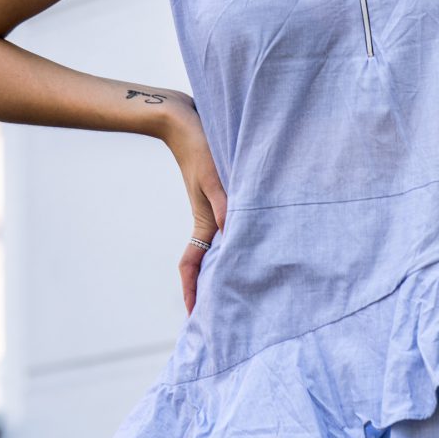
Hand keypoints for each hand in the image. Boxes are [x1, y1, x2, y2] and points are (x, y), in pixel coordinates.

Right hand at [160, 95, 227, 315]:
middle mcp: (210, 220)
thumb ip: (223, 203)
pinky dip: (239, 243)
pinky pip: (233, 228)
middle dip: (210, 290)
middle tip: (222, 315)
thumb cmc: (200, 147)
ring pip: (222, 248)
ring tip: (241, 290)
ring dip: (226, 268)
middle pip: (207, 264)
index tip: (193, 317)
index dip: (191, 292)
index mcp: (203, 222)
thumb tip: (230, 233)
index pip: (192, 265)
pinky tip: (253, 246)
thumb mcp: (213, 177)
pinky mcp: (225, 197)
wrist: (185, 120)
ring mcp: (217, 210)